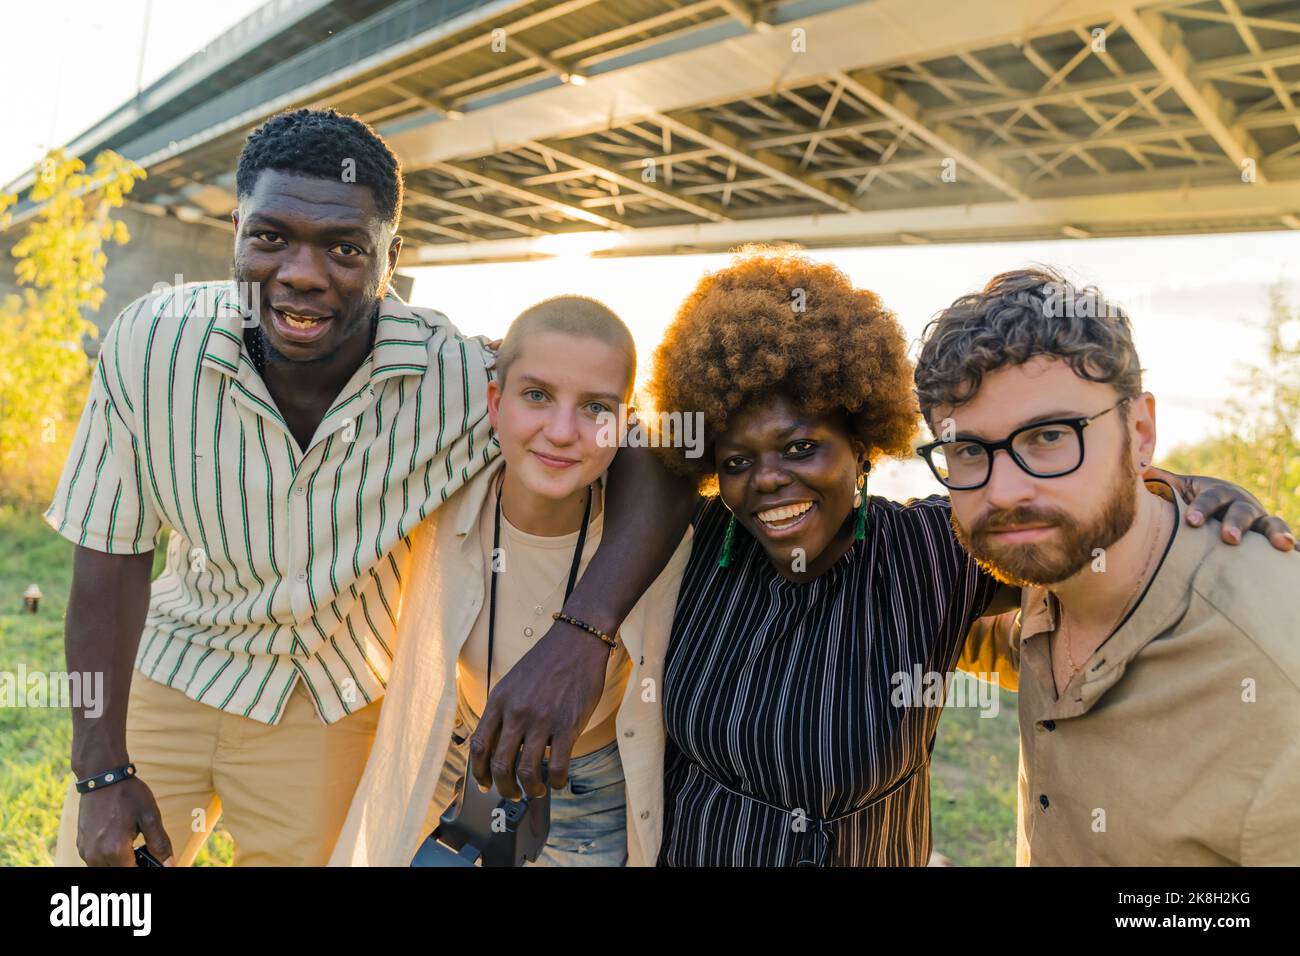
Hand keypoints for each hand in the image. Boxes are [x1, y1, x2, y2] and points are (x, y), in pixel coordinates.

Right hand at [77, 777, 174, 866]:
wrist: (102, 778)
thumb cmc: (128, 795)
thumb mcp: (150, 816)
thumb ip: (160, 843)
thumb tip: (170, 865)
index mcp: (115, 850)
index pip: (132, 874)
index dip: (145, 869)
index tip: (152, 863)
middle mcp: (96, 855)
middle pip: (117, 874)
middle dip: (132, 867)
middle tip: (145, 855)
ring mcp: (86, 851)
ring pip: (104, 870)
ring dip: (119, 864)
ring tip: (133, 850)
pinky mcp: (81, 845)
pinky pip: (94, 862)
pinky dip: (107, 859)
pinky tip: (119, 844)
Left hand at [469, 620, 607, 799]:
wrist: (576, 643)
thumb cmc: (546, 662)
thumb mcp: (513, 682)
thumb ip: (503, 710)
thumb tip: (498, 742)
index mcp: (500, 701)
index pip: (479, 746)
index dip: (479, 771)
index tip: (484, 783)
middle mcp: (517, 713)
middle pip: (500, 765)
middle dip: (504, 788)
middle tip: (511, 793)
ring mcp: (542, 721)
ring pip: (526, 771)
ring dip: (529, 788)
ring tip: (535, 790)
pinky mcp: (568, 726)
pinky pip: (558, 766)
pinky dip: (557, 781)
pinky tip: (558, 781)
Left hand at [1144, 466, 1294, 550]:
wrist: (1224, 509)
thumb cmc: (1196, 501)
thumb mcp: (1182, 489)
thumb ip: (1162, 482)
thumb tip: (1137, 468)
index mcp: (1216, 492)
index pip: (1209, 498)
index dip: (1202, 508)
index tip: (1192, 522)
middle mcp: (1241, 503)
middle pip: (1240, 510)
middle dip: (1236, 523)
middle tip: (1229, 538)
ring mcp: (1259, 518)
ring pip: (1270, 523)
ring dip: (1277, 532)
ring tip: (1283, 545)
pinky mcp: (1271, 535)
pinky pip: (1285, 538)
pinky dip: (1293, 544)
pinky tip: (1297, 553)